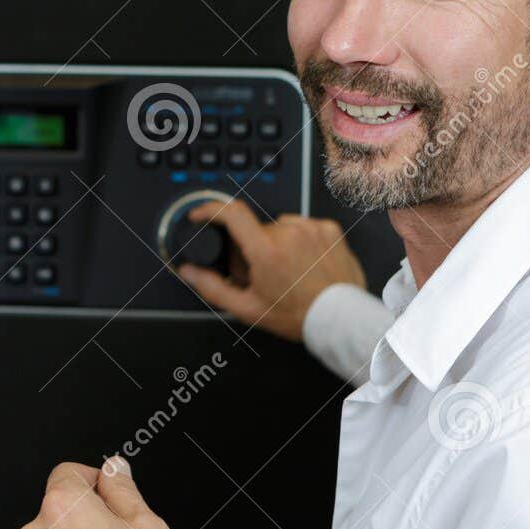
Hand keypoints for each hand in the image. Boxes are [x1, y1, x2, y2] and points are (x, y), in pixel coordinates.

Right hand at [176, 200, 365, 341]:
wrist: (340, 318)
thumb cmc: (298, 315)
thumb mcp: (248, 308)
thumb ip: (212, 287)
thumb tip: (189, 272)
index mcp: (266, 251)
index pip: (231, 214)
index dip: (210, 210)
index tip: (201, 214)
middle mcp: (289, 233)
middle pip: (256, 229)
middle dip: (252, 247)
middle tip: (262, 273)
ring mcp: (311, 228)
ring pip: (279, 227)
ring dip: (277, 242)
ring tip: (288, 269)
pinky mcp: (328, 228)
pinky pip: (303, 226)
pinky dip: (299, 240)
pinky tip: (305, 262)